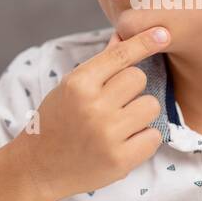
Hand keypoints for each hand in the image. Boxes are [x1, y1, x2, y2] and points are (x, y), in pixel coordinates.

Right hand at [10, 26, 170, 200]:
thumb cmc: (57, 121)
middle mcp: (93, 106)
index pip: (120, 56)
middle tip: (114, 105)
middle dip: (132, 89)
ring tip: (120, 125)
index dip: (144, 42)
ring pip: (151, 105)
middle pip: (139, 78)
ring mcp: (107, 134)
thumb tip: (123, 35)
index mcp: (78, 84)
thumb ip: (99, 65)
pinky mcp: (120, 160)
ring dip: (141, 114)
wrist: (38, 167)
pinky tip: (124, 143)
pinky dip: (144, 139)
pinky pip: (154, 136)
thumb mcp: (69, 87)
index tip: (163, 33)